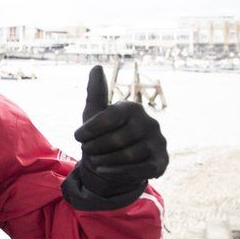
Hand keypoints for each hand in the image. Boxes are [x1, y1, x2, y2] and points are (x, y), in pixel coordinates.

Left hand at [73, 65, 167, 197]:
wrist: (118, 159)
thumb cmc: (104, 133)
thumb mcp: (96, 113)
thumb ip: (96, 92)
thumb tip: (96, 66)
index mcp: (132, 108)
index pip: (108, 118)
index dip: (89, 129)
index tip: (77, 137)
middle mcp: (150, 122)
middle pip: (116, 140)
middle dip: (96, 147)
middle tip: (86, 150)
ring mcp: (158, 142)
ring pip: (127, 156)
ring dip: (105, 161)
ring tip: (94, 161)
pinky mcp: (162, 162)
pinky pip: (139, 170)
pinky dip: (117, 172)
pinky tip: (103, 171)